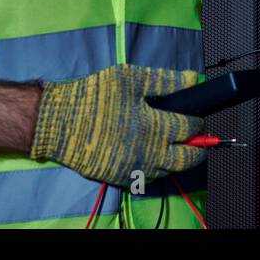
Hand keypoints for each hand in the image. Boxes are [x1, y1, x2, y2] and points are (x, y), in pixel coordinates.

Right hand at [29, 63, 205, 185]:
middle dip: (198, 149)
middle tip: (199, 141)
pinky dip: (156, 170)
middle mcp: (149, 152)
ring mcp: (134, 168)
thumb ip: (165, 80)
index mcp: (154, 126)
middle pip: (187, 158)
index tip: (198, 119)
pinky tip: (154, 157)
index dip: (198, 122)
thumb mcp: (131, 78)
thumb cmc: (95, 96)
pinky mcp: (120, 178)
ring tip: (177, 148)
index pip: (189, 128)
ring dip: (177, 161)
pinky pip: (147, 180)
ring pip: (168, 171)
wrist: (60, 121)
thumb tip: (193, 79)